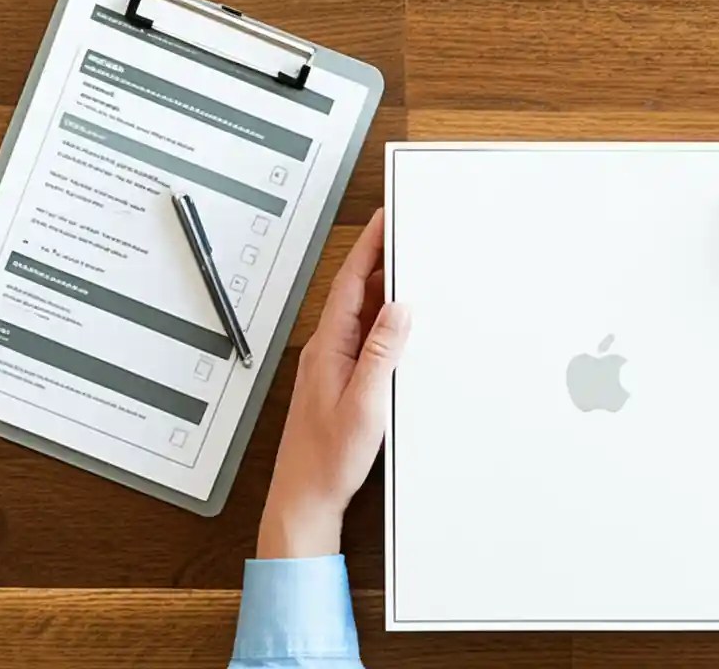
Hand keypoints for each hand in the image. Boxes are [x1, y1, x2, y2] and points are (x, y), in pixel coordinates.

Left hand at [258, 209, 409, 558]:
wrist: (305, 499)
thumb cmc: (327, 459)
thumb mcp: (364, 403)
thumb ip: (381, 354)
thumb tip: (398, 310)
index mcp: (328, 347)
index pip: (351, 283)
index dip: (369, 247)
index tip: (385, 219)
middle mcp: (327, 350)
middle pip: (357, 293)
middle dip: (382, 261)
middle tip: (409, 235)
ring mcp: (333, 366)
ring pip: (362, 316)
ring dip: (385, 293)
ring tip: (413, 273)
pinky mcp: (341, 382)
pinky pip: (365, 340)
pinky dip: (385, 325)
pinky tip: (402, 328)